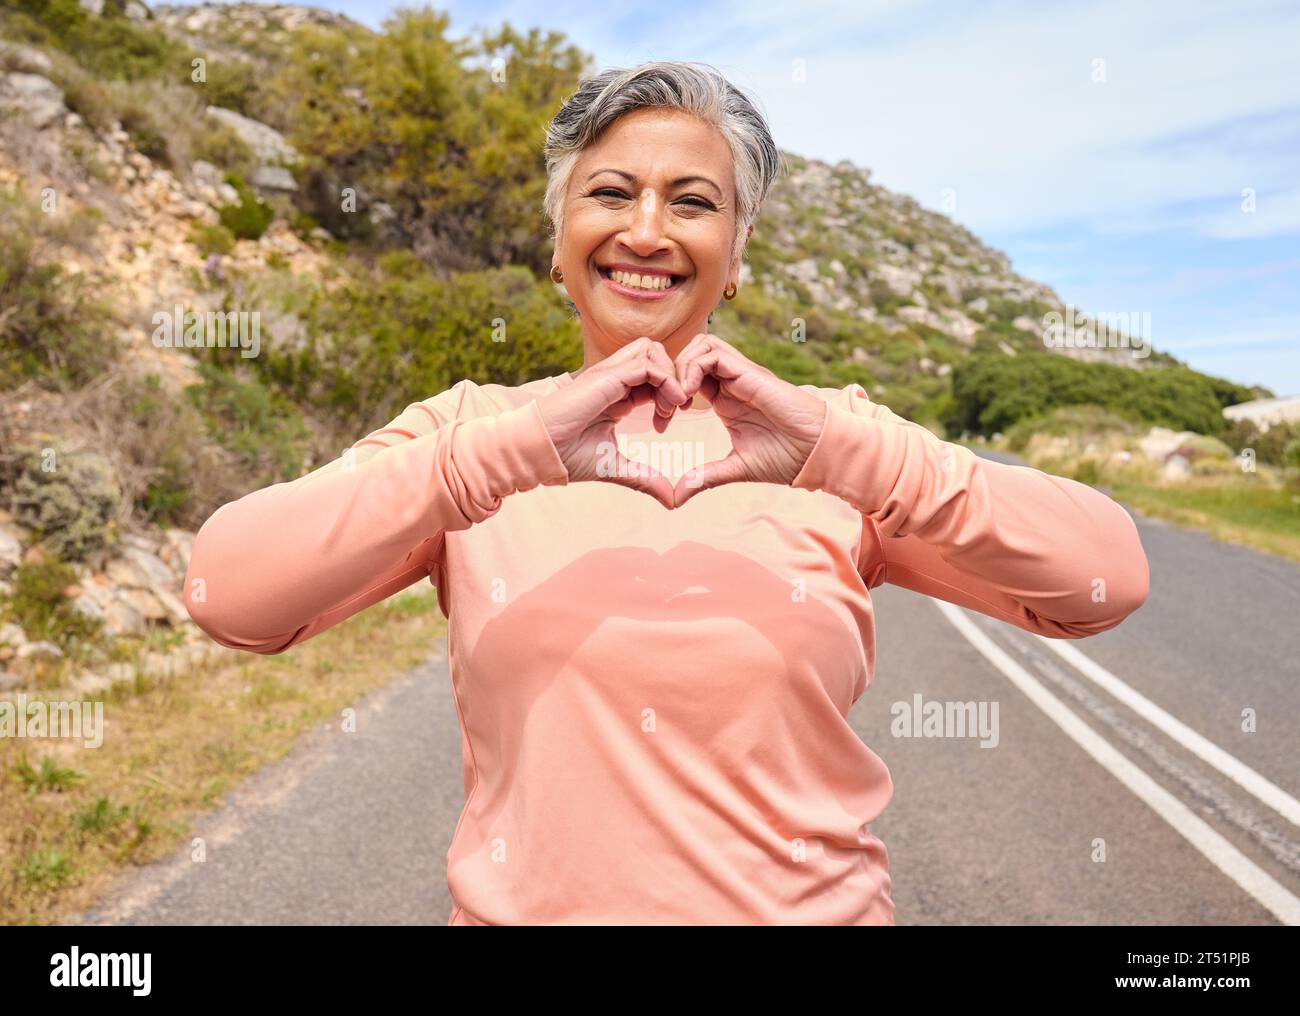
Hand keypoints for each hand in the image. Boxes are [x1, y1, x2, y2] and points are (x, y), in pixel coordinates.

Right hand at [535, 337, 689, 508]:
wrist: (538, 450)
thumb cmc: (567, 455)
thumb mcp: (615, 466)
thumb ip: (644, 478)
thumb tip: (672, 501)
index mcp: (617, 395)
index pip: (652, 378)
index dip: (668, 395)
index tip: (664, 424)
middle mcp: (615, 380)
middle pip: (656, 356)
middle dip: (674, 378)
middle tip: (677, 409)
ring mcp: (610, 374)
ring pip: (653, 351)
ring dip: (671, 376)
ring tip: (672, 406)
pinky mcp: (607, 376)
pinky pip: (647, 364)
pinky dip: (666, 380)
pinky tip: (669, 405)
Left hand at [671, 333, 827, 507]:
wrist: (818, 452)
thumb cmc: (787, 458)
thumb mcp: (735, 468)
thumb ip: (705, 477)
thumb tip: (676, 498)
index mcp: (725, 399)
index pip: (688, 376)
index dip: (668, 392)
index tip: (661, 422)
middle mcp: (731, 382)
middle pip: (690, 353)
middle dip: (668, 375)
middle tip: (664, 408)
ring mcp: (741, 374)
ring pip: (700, 345)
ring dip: (680, 367)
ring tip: (676, 400)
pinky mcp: (749, 373)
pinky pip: (712, 353)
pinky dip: (693, 368)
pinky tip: (689, 396)